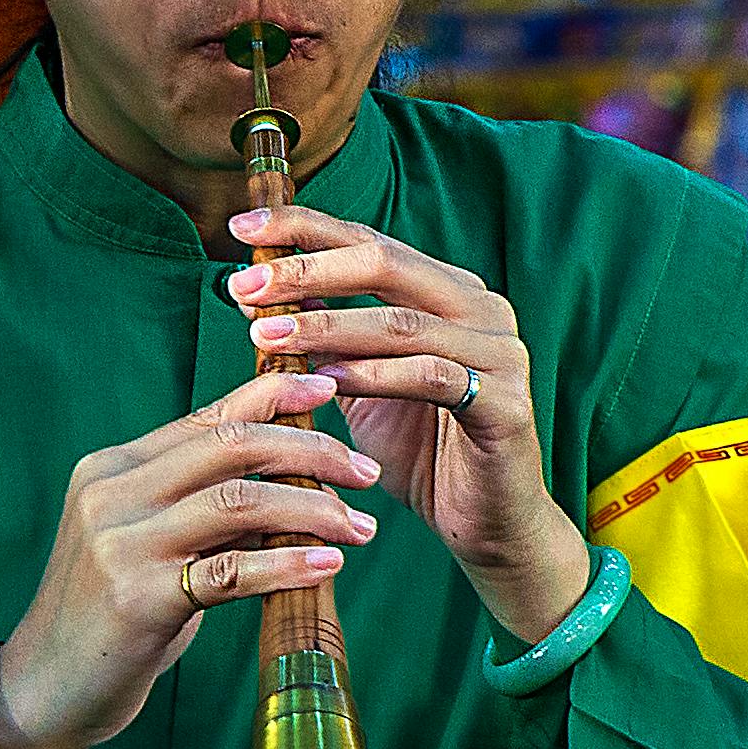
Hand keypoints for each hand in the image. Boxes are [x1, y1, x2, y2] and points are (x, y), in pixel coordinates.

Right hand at [0, 367, 388, 748]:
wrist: (47, 686)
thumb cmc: (118, 611)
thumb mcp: (156, 540)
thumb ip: (209, 501)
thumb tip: (302, 471)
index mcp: (114, 468)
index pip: (208, 418)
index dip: (275, 396)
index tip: (329, 390)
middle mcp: (111, 494)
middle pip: (232, 448)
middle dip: (312, 452)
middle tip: (367, 472)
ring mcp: (119, 544)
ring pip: (239, 501)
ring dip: (314, 510)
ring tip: (362, 528)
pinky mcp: (136, 598)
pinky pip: (231, 571)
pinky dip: (288, 564)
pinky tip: (329, 564)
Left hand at [229, 206, 589, 645]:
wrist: (485, 521)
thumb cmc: (422, 448)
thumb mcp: (361, 383)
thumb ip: (326, 337)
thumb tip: (257, 291)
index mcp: (450, 291)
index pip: (371, 241)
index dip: (305, 228)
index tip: (241, 227)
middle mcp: (482, 308)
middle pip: (387, 264)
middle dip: (307, 270)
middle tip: (244, 284)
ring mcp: (502, 353)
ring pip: (403, 323)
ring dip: (327, 326)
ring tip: (264, 333)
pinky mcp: (506, 404)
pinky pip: (434, 378)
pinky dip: (375, 376)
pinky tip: (326, 381)